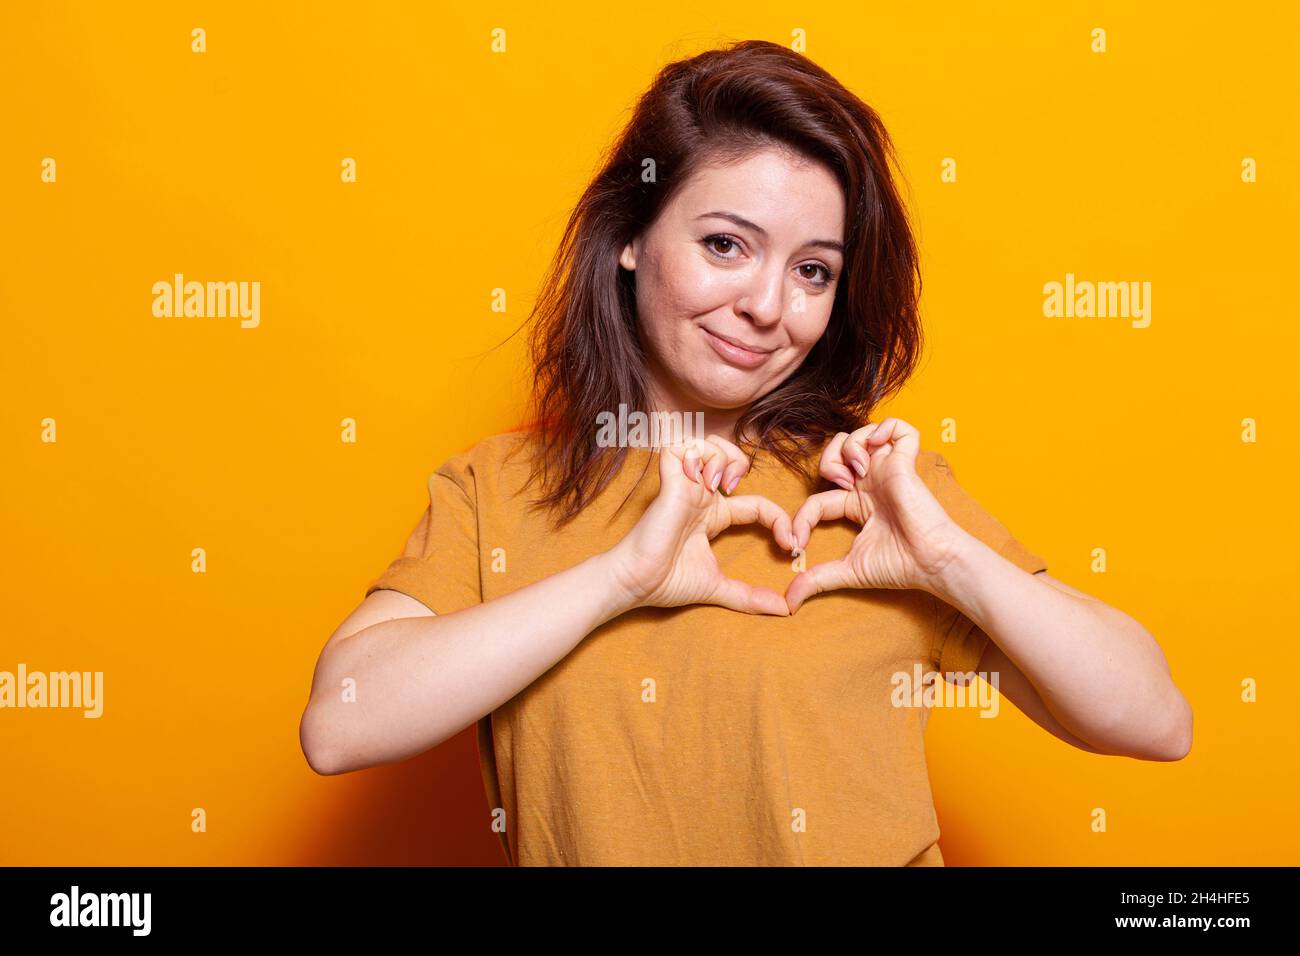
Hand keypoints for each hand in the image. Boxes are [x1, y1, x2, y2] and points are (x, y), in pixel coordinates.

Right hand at [606, 434, 796, 614]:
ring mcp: (684, 486)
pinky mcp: (669, 482)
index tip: (790, 543)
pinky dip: (696, 455)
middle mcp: (700, 497)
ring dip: (722, 457)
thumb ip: (749, 597)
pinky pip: (682, 448)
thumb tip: (785, 610)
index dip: (777, 519)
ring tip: (719, 483)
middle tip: (739, 491)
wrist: (636, 582)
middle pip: (730, 457)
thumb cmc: (666, 582)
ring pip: (708, 445)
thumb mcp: (717, 587)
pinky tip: (700, 479)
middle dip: (742, 464)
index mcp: (713, 518)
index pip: (755, 504)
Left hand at [784, 418, 963, 611]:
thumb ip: (817, 580)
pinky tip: (872, 455)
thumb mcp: (848, 571)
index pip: (819, 498)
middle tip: (836, 486)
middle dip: (825, 462)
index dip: (802, 517)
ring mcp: (888, 470)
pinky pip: (900, 427)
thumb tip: (788, 603)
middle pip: (837, 451)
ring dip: (847, 447)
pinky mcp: (906, 462)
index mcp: (858, 505)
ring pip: (860, 434)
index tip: (797, 543)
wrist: (930, 563)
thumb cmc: (898, 566)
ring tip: (854, 472)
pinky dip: (882, 430)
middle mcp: (871, 484)